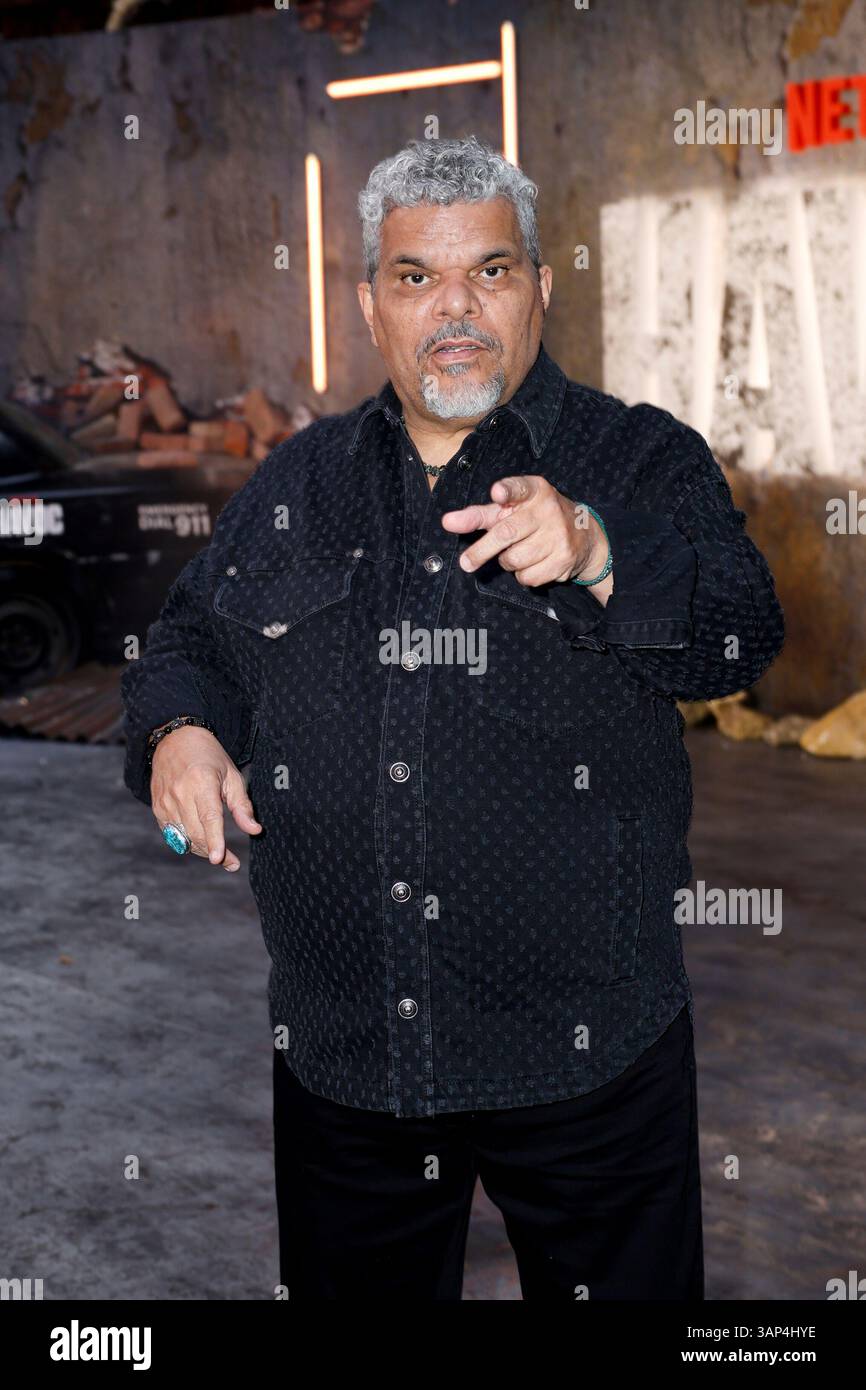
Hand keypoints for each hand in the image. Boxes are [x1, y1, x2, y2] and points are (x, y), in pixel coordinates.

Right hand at [150, 725, 261, 871]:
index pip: (209, 817)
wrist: (174, 740)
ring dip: (201, 849)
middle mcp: (180, 793)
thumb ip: (242, 805)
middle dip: (213, 851)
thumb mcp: (232, 775)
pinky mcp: (157, 808)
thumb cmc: (208, 757)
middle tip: (231, 861)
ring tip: (216, 849)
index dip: (215, 840)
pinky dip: (186, 841)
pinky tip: (198, 837)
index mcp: (202, 782)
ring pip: (183, 838)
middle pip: (196, 833)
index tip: (218, 859)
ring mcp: (165, 801)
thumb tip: (255, 830)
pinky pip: (172, 834)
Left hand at [441, 475, 609, 587]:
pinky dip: (523, 575)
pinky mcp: (563, 559)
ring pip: (514, 560)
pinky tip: (534, 563)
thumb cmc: (535, 518)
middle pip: (507, 533)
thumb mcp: (511, 509)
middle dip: (482, 550)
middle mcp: (548, 510)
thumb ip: (479, 515)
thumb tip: (447, 522)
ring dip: (507, 562)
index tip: (496, 493)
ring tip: (519, 552)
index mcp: (534, 491)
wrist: (585, 535)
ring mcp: (558, 535)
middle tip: (466, 563)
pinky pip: (528, 577)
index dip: (507, 490)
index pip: (519, 488)